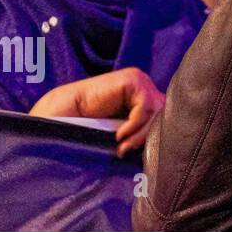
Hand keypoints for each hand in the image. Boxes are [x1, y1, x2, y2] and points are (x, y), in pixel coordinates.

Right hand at [28, 67, 165, 155]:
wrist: (61, 118)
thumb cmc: (89, 128)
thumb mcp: (121, 131)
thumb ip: (142, 131)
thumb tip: (169, 144)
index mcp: (143, 98)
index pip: (164, 116)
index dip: (152, 136)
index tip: (132, 152)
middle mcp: (144, 87)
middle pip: (164, 112)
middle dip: (148, 135)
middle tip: (126, 149)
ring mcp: (139, 80)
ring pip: (157, 110)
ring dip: (140, 132)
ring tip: (121, 144)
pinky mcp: (131, 79)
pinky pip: (145, 105)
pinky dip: (135, 123)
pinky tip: (119, 133)